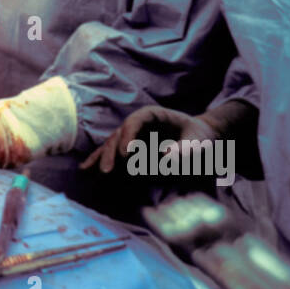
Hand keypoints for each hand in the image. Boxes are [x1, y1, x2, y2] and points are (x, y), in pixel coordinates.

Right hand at [82, 105, 219, 173]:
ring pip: (112, 146)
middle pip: (119, 134)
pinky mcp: (131, 153)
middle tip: (107, 171)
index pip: (136, 120)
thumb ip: (185, 151)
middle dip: (111, 153)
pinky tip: (85, 170)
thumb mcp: (200, 144)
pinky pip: (113, 157)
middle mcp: (138, 126)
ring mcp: (132, 139)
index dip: (128, 135)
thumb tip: (165, 158)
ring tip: (88, 172)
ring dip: (101, 159)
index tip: (127, 154)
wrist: (204, 145)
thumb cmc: (202, 140)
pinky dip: (100, 163)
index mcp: (154, 115)